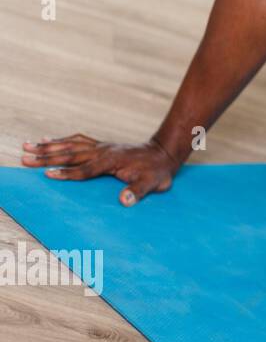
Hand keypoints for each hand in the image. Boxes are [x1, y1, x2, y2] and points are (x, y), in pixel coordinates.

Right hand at [21, 134, 179, 206]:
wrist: (164, 153)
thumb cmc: (158, 171)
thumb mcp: (154, 184)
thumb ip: (138, 191)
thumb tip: (125, 201)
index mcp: (111, 161)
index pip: (85, 169)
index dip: (67, 173)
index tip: (48, 175)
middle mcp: (103, 151)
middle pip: (70, 154)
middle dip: (46, 157)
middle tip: (25, 158)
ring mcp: (101, 147)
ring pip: (70, 145)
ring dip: (48, 146)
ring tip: (26, 145)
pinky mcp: (101, 146)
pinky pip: (77, 141)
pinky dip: (61, 140)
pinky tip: (47, 140)